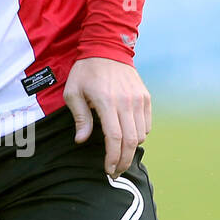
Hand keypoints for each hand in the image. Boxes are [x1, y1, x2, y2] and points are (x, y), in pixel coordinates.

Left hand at [63, 57, 151, 177]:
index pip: (114, 138)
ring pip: (140, 135)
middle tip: (116, 172)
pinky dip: (139, 135)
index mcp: (106, 102)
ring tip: (121, 157)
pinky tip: (128, 138)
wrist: (107, 48)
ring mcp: (138, 99)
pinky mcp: (145, 97)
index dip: (112, 158)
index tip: (108, 170)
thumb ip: (80, 117)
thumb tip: (82, 140)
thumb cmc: (85, 72)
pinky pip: (147, 124)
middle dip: (124, 161)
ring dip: (131, 150)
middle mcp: (126, 102)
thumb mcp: (73, 92)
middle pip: (130, 141)